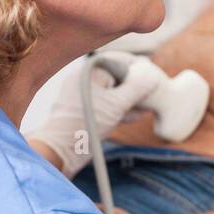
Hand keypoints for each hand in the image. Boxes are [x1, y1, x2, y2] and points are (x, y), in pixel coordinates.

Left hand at [25, 55, 160, 177]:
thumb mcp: (118, 105)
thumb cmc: (87, 125)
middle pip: (118, 77)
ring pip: (113, 91)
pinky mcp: (83, 107)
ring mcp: (83, 93)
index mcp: (90, 71)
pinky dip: (118, 108)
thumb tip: (153, 76)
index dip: (140, 71)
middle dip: (135, 89)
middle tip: (149, 101)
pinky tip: (130, 117)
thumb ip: (137, 88)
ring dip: (129, 101)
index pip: (122, 62)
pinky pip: (105, 102)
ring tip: (141, 112)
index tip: (154, 82)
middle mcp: (85, 78)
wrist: (60, 151)